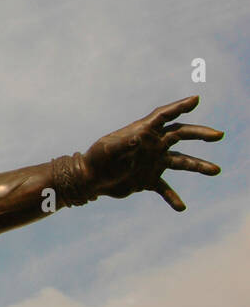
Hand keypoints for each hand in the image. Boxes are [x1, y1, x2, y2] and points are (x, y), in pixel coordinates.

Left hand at [84, 95, 222, 210]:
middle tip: (218, 135)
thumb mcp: (107, 150)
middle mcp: (152, 145)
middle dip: (200, 133)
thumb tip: (138, 140)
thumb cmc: (96, 160)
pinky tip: (181, 207)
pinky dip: (173, 197)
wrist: (89, 179)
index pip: (164, 116)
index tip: (196, 99)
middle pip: (181, 134)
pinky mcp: (149, 179)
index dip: (179, 106)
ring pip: (182, 161)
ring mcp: (153, 162)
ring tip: (215, 170)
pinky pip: (165, 188)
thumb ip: (123, 145)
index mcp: (142, 132)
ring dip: (198, 165)